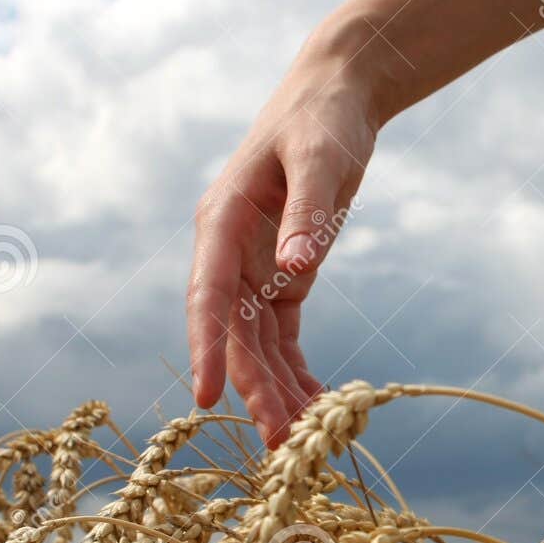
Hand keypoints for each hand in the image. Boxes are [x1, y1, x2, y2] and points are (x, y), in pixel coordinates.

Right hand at [188, 24, 385, 445]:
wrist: (337, 97)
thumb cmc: (322, 119)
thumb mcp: (321, 158)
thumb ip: (308, 213)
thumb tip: (293, 268)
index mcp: (220, 224)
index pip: (207, 298)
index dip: (207, 349)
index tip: (206, 397)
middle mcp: (227, 255)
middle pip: (234, 336)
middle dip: (254, 390)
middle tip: (279, 445)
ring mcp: (252, 270)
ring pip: (258, 346)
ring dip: (276, 393)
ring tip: (300, 445)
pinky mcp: (281, 279)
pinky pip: (283, 338)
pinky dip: (297, 373)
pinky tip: (315, 410)